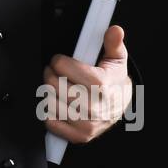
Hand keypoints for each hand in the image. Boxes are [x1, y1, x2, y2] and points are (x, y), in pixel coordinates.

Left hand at [41, 24, 132, 142]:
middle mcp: (94, 107)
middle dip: (50, 74)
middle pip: (52, 84)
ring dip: (48, 92)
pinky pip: (50, 121)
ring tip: (57, 87)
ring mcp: (86, 124)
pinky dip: (50, 111)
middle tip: (55, 73)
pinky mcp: (79, 136)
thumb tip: (115, 30)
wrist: (119, 107)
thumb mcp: (116, 59)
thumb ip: (113, 43)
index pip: (62, 66)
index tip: (60, 61)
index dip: (58, 60)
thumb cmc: (114, 82)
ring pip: (48, 102)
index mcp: (102, 86)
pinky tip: (59, 103)